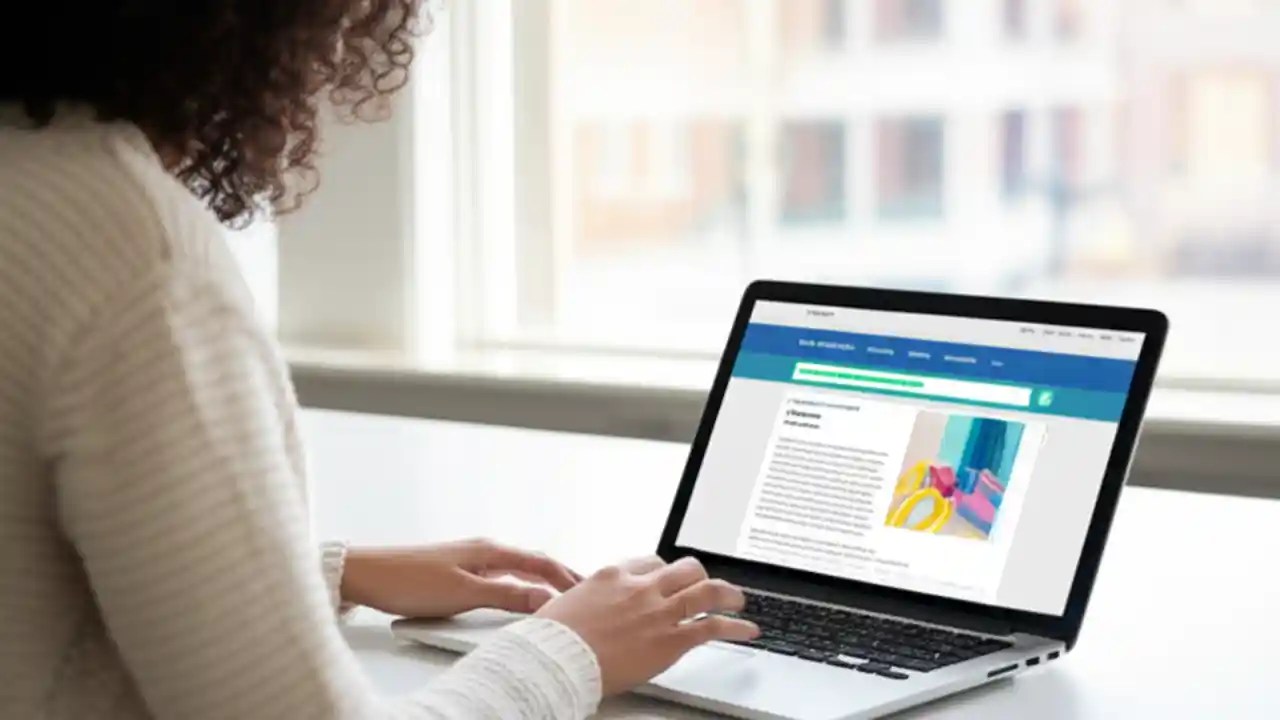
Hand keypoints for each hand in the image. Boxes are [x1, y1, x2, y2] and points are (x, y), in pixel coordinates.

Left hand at [339, 538, 580, 617]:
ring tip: (558, 598)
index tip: (588, 591)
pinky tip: (517, 599)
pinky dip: (519, 588)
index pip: (541, 562)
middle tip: (585, 593)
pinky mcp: (457, 572)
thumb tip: (546, 599)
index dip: (567, 577)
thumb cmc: (408, 580)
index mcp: (490, 551)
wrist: (366, 574)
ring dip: (540, 583)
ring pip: (517, 571)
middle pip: (533, 563)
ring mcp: (470, 561)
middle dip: (560, 577)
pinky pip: (500, 579)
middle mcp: (483, 551)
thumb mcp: (464, 593)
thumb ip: (507, 597)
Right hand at [536, 555, 759, 695]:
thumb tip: (574, 606)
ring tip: (738, 599)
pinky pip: (712, 627)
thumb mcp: (562, 606)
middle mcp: (640, 587)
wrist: (556, 660)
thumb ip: (582, 602)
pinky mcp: (671, 639)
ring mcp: (658, 611)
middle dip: (698, 576)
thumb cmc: (553, 639)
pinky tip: (746, 630)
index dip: (663, 572)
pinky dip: (735, 627)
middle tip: (706, 585)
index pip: (649, 562)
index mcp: (613, 576)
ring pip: (706, 590)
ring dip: (727, 594)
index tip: (668, 578)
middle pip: (684, 569)